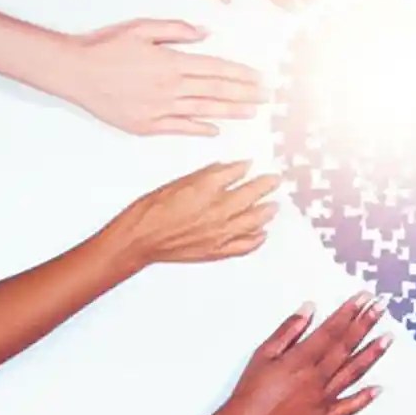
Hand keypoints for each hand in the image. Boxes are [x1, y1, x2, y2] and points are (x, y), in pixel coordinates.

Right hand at [55, 18, 264, 136]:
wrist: (73, 71)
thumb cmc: (104, 47)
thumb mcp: (142, 27)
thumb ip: (177, 30)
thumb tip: (206, 34)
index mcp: (171, 62)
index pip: (216, 69)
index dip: (241, 74)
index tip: (260, 78)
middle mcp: (169, 88)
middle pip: (216, 91)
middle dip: (245, 94)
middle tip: (267, 97)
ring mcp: (158, 109)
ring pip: (203, 111)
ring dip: (230, 112)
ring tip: (251, 112)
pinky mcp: (145, 125)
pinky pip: (178, 128)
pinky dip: (199, 129)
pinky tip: (216, 130)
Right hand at [99, 161, 280, 269]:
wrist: (140, 239)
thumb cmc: (153, 210)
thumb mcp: (179, 182)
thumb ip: (207, 175)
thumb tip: (228, 168)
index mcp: (208, 189)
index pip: (236, 173)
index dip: (245, 167)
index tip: (250, 164)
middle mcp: (219, 210)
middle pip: (251, 195)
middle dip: (266, 185)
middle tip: (275, 180)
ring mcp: (220, 232)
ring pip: (254, 220)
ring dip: (267, 211)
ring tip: (274, 206)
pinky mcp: (217, 250)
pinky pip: (245, 246)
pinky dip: (256, 239)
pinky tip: (262, 234)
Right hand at [221, 293, 390, 414]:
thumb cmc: (251, 390)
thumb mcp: (264, 353)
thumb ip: (289, 330)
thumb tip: (309, 308)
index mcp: (301, 360)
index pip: (331, 330)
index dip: (349, 312)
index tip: (362, 298)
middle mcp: (316, 378)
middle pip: (346, 346)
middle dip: (365, 324)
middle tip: (380, 307)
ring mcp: (323, 398)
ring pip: (353, 372)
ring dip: (372, 354)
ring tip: (388, 337)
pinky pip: (348, 407)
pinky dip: (364, 398)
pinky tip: (379, 388)